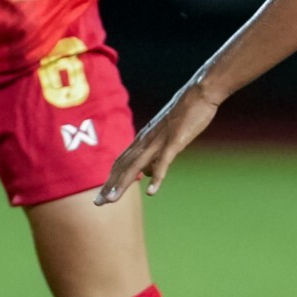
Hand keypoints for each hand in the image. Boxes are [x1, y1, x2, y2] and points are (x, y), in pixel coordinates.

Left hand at [95, 83, 218, 203]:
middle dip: (110, 185)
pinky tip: (151, 192)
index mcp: (144, 139)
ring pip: (137, 165)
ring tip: (111, 200)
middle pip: (123, 166)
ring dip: (123, 184)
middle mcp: (146, 140)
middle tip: (98, 204)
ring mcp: (159, 141)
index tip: (101, 196)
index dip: (111, 180)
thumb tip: (148, 173)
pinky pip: (163, 161)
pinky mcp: (175, 141)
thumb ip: (156, 154)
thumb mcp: (166, 136)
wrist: (199, 93)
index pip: (122, 162)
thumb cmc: (185, 113)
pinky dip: (157, 177)